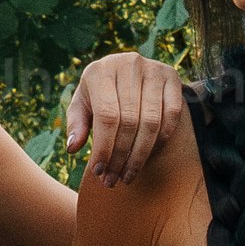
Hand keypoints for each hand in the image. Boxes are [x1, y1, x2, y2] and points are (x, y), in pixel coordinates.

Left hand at [62, 53, 189, 178]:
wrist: (127, 70)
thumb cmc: (100, 93)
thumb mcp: (83, 103)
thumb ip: (77, 124)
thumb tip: (72, 148)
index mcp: (101, 70)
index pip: (106, 116)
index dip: (104, 148)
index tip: (99, 172)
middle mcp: (129, 65)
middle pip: (129, 122)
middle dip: (120, 156)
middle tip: (113, 180)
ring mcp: (153, 69)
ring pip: (151, 122)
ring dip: (140, 155)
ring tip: (128, 175)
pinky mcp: (172, 76)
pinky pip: (171, 115)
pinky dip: (161, 140)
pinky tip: (147, 156)